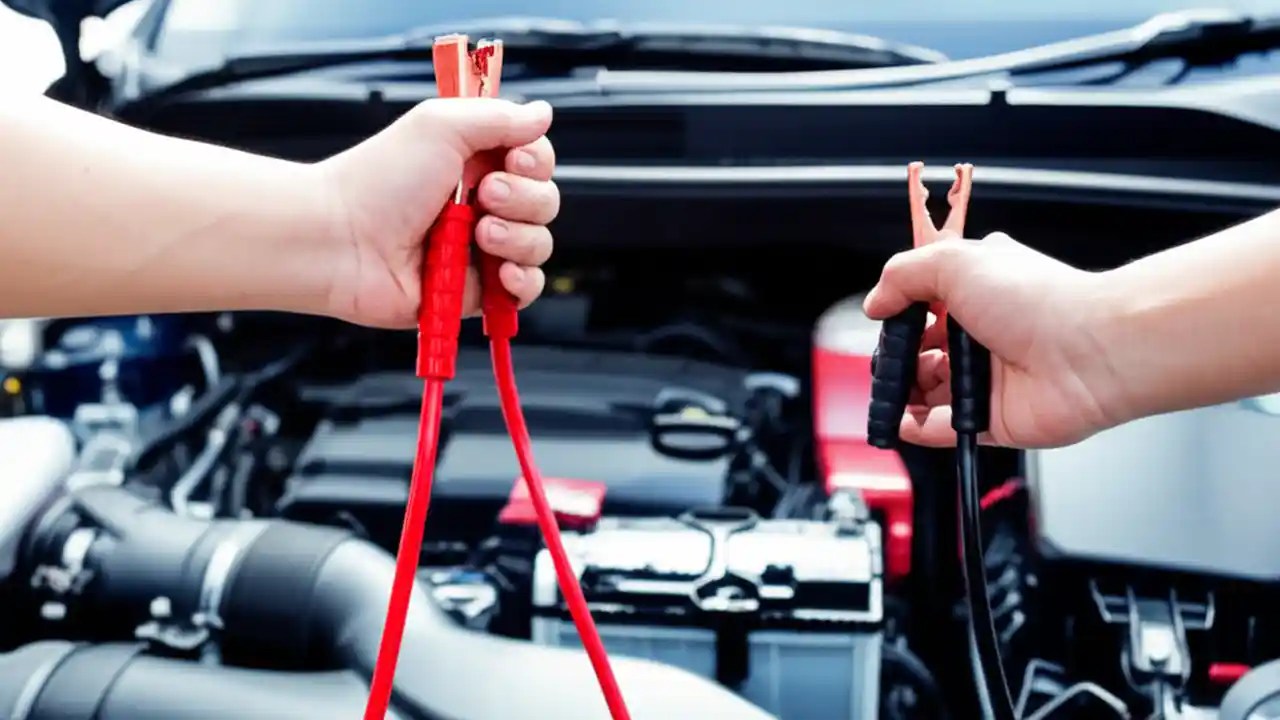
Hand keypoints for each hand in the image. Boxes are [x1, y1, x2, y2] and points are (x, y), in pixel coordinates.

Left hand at [317, 98, 556, 327]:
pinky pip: (524, 290)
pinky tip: (502, 273)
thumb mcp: (441, 125)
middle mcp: (481, 204)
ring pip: (539, 245)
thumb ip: (500, 117)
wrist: (342, 240)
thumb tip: (543, 114)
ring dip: (520, 238)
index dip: (535, 162)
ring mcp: (479, 249)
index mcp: (474, 161)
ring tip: (480, 235)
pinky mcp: (475, 291)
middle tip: (485, 196)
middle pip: (544, 202)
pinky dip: (523, 282)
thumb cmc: (379, 180)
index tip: (514, 160)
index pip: (535, 159)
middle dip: (525, 200)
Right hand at [863, 233, 1125, 447]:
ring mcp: (989, 378)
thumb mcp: (954, 261)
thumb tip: (875, 303)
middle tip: (887, 360)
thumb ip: (902, 275)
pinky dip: (920, 428)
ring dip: (906, 393)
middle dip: (898, 357)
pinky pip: (946, 428)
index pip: (925, 302)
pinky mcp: (995, 418)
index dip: (902, 311)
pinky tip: (902, 422)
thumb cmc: (1040, 300)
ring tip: (893, 391)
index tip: (885, 317)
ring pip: (930, 391)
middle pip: (923, 351)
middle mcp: (984, 333)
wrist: (1092, 350)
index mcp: (978, 289)